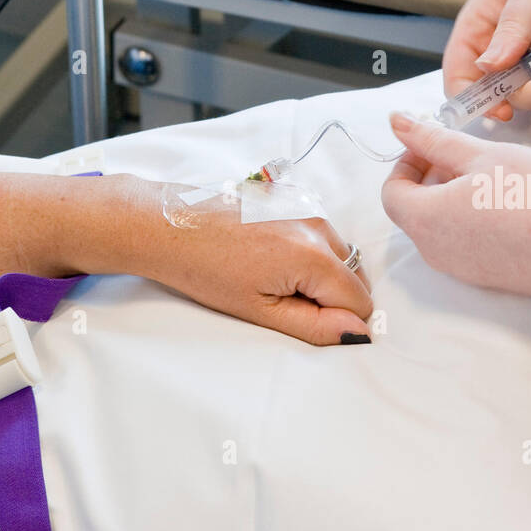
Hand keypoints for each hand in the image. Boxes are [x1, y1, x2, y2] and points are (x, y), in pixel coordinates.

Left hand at [115, 177, 373, 346]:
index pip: (360, 301)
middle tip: (284, 300)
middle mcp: (318, 226)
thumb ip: (316, 326)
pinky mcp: (293, 198)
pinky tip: (269, 257)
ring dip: (322, 274)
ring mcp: (306, 207)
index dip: (338, 320)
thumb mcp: (261, 311)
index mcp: (314, 256)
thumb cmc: (207, 271)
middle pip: (355, 275)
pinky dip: (308, 252)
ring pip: (339, 254)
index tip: (300, 318)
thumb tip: (357, 332)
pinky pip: (320, 234)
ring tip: (273, 278)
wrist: (170, 226)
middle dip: (332, 296)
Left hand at [381, 114, 530, 297]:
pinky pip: (464, 246)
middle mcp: (435, 252)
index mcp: (424, 219)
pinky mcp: (488, 279)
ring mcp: (461, 270)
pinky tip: (505, 203)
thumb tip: (396, 122)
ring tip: (488, 176)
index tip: (434, 145)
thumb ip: (433, 139)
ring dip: (450, 199)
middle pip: (414, 210)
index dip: (408, 162)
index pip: (391, 191)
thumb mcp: (479, 153)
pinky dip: (470, 221)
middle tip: (463, 156)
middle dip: (430, 178)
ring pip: (439, 229)